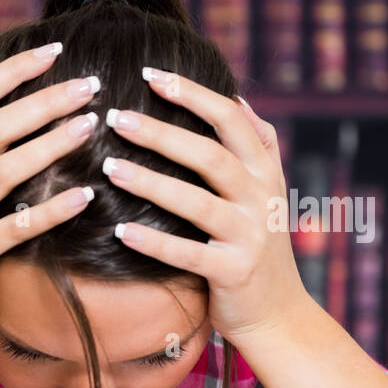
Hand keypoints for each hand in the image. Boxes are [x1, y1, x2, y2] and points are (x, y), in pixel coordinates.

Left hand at [99, 68, 313, 343]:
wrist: (278, 314)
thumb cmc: (256, 244)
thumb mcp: (266, 190)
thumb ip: (256, 145)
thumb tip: (236, 96)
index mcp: (264, 170)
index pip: (231, 118)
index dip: (193, 94)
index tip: (150, 74)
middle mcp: (261, 197)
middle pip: (210, 155)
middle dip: (162, 133)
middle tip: (116, 117)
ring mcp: (250, 236)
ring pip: (198, 202)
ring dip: (151, 183)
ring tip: (110, 168)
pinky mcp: (233, 273)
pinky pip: (189, 254)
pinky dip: (155, 242)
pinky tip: (120, 231)